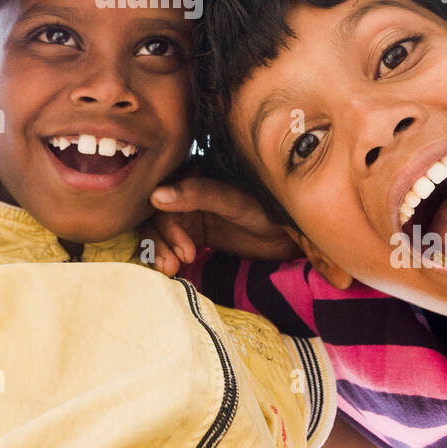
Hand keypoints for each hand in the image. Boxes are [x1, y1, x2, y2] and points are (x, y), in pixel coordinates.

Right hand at [145, 176, 299, 276]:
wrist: (290, 235)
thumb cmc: (269, 210)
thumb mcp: (235, 202)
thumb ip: (198, 194)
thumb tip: (156, 196)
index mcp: (192, 175)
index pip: (160, 197)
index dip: (166, 226)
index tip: (186, 252)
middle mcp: (184, 193)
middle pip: (155, 217)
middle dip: (160, 243)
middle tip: (172, 268)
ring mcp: (188, 215)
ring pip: (158, 232)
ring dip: (159, 252)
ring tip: (171, 272)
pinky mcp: (193, 235)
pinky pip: (169, 245)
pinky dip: (166, 257)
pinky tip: (174, 272)